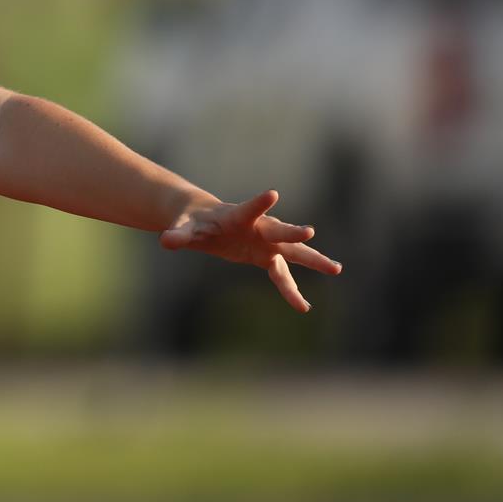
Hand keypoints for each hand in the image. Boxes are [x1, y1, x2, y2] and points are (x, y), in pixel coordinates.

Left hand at [159, 190, 341, 312]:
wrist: (204, 222)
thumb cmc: (193, 223)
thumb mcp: (183, 229)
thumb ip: (178, 235)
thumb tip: (165, 240)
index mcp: (237, 216)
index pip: (249, 208)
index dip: (259, 203)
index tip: (273, 194)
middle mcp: (258, 227)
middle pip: (278, 230)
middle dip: (293, 232)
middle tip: (310, 231)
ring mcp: (266, 242)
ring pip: (292, 251)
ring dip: (313, 259)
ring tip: (337, 269)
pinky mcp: (266, 256)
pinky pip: (282, 275)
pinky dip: (291, 290)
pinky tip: (304, 307)